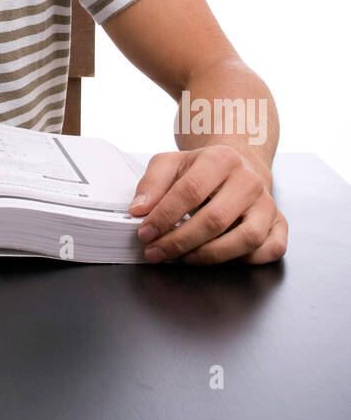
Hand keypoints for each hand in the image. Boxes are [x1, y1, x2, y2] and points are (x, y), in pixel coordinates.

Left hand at [129, 145, 287, 265]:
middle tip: (157, 253)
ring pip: (246, 238)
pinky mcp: (279, 223)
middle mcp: (249, 181)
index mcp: (221, 159)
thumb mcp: (171, 164)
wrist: (237, 164)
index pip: (190, 191)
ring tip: (185, 258)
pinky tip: (222, 258)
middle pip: (215, 219)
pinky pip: (272, 248)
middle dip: (180, 242)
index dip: (164, 216)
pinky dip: (249, 260)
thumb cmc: (201, 169)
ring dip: (211, 255)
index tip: (145, 233)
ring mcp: (268, 203)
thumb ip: (152, 183)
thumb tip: (139, 210)